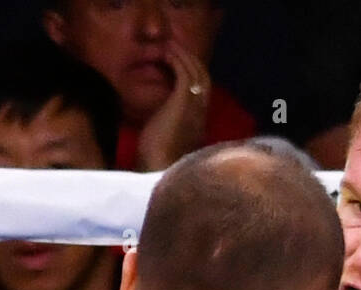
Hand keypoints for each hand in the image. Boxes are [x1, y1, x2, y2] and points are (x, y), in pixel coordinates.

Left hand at [134, 40, 210, 171]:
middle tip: (175, 50)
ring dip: (183, 56)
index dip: (191, 79)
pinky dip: (176, 59)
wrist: (158, 172)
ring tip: (169, 46)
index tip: (176, 68)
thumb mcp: (164, 147)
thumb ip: (166, 132)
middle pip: (204, 79)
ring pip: (197, 72)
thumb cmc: (155, 166)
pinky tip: (165, 53)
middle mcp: (201, 115)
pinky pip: (184, 72)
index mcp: (198, 126)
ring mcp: (194, 107)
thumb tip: (157, 126)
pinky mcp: (183, 101)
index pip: (200, 95)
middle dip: (191, 62)